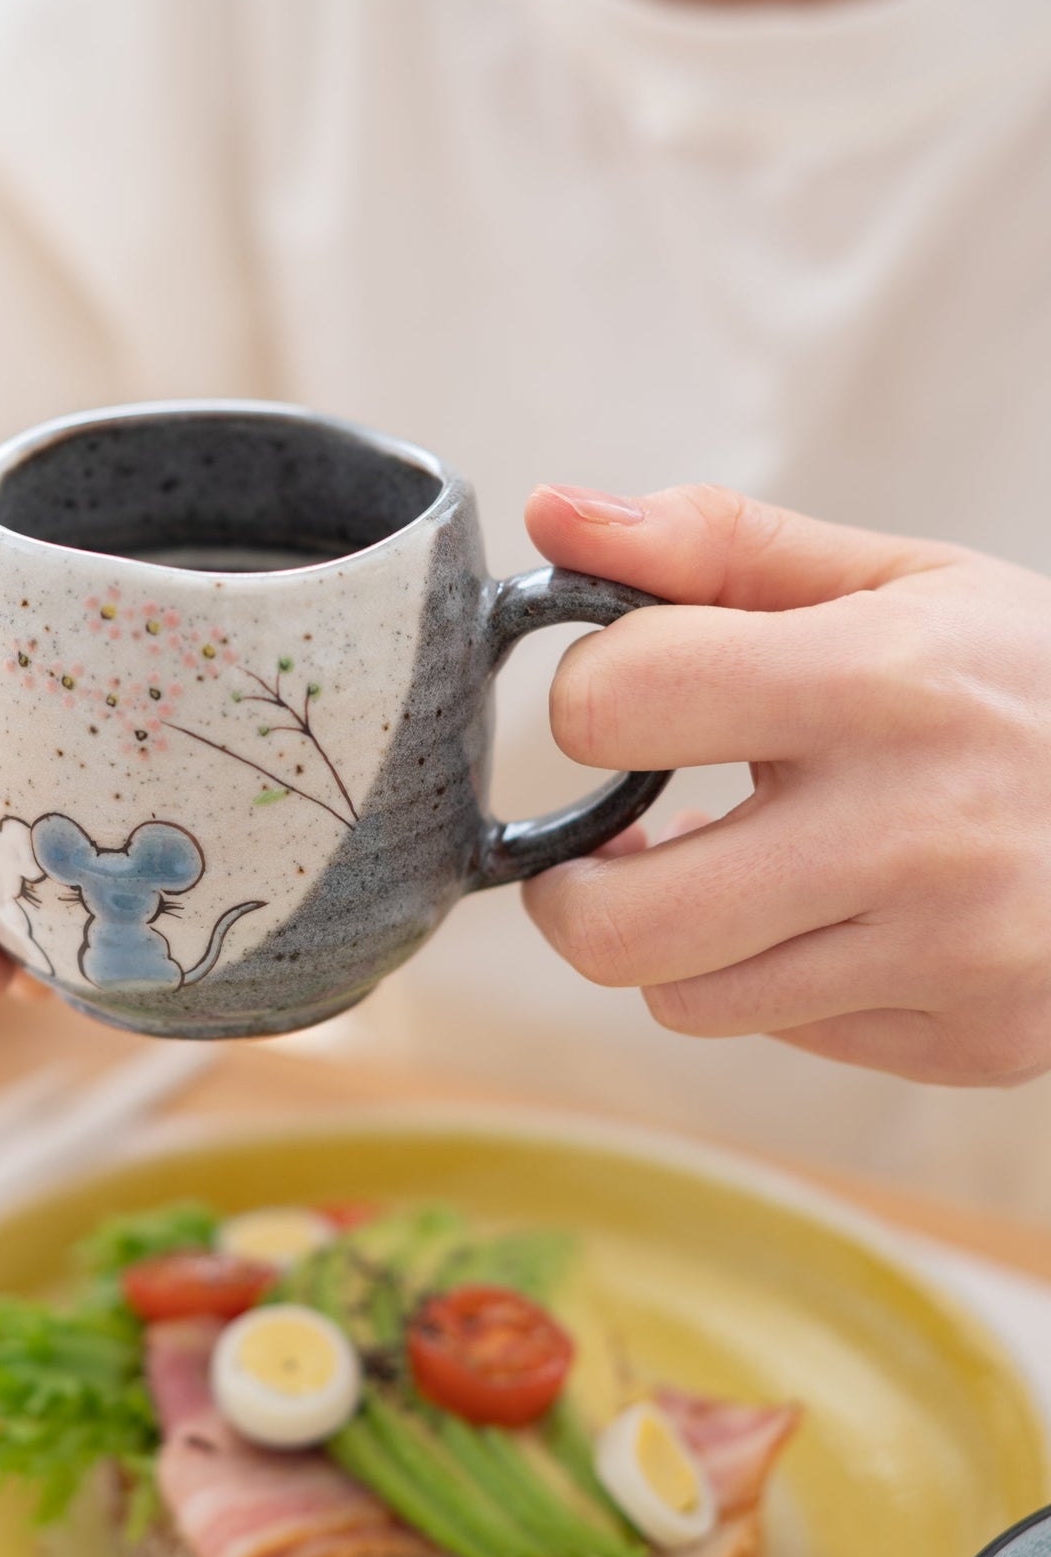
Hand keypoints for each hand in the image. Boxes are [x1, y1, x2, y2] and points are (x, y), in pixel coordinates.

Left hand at [520, 482, 1050, 1087]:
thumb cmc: (1032, 677)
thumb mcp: (893, 579)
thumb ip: (711, 544)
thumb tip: (553, 516)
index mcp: (878, 683)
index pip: (613, 707)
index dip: (591, 697)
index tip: (632, 702)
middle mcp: (913, 833)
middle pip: (615, 927)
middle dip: (575, 884)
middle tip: (616, 842)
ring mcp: (953, 957)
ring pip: (683, 996)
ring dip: (678, 936)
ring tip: (742, 866)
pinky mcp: (977, 1040)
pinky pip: (787, 1034)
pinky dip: (779, 979)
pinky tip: (839, 917)